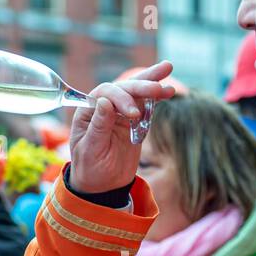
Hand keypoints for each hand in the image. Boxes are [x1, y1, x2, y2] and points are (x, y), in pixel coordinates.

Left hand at [68, 61, 176, 194]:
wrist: (102, 186)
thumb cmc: (90, 169)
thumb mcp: (91, 150)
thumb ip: (99, 126)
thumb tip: (104, 101)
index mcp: (88, 111)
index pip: (105, 93)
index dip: (121, 98)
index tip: (134, 113)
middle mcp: (103, 107)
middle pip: (123, 88)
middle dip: (141, 86)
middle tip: (158, 88)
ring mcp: (120, 113)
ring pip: (135, 92)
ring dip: (151, 82)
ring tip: (168, 68)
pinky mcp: (133, 121)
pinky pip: (145, 105)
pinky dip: (156, 98)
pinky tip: (168, 91)